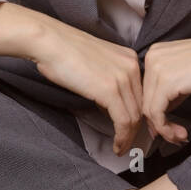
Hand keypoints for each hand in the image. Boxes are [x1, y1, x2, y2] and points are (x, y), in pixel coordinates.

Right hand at [24, 16, 144, 158]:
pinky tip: (117, 146)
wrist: (49, 42)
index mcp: (129, 59)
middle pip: (140, 106)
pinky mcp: (110, 90)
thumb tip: (109, 104)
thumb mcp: (96, 63)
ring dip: (129, 137)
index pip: (141, 93)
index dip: (138, 115)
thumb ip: (109, 80)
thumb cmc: (64, 52)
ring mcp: (122, 78)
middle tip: (128, 144)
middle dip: (135, 129)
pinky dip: (122, 137)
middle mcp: (131, 66)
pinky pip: (123, 121)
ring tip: (121, 148)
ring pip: (134, 116)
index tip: (132, 130)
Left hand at [140, 29, 190, 145]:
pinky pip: (157, 113)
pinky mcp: (166, 82)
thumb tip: (163, 112)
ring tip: (179, 136)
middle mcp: (151, 58)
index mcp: (155, 53)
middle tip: (175, 135)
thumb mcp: (187, 73)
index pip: (146, 90)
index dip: (156, 112)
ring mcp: (157, 69)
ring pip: (149, 109)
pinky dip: (165, 128)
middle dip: (159, 123)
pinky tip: (180, 133)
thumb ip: (172, 88)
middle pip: (145, 100)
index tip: (168, 127)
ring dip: (163, 129)